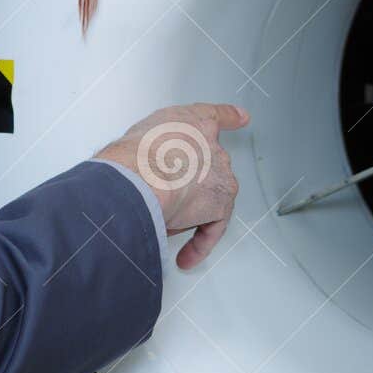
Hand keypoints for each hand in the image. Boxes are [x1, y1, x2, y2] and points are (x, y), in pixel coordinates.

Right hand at [94, 102, 249, 269]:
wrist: (141, 177)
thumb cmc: (130, 157)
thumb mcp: (136, 140)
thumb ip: (149, 151)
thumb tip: (140, 176)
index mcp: (189, 121)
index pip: (215, 116)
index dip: (228, 117)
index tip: (241, 118)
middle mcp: (211, 144)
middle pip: (209, 165)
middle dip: (189, 184)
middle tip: (163, 198)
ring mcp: (221, 174)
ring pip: (210, 197)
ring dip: (190, 213)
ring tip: (164, 224)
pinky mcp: (221, 204)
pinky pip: (212, 227)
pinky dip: (198, 244)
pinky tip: (186, 257)